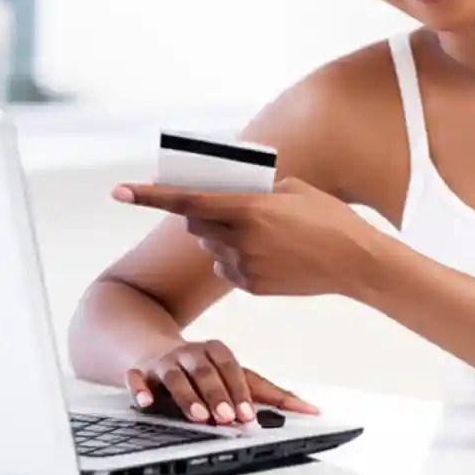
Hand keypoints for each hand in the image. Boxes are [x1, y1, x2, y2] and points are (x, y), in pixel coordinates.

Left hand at [112, 177, 383, 297]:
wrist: (356, 262)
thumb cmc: (327, 217)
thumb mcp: (291, 188)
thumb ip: (253, 188)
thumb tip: (226, 191)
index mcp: (247, 209)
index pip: (186, 200)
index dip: (148, 195)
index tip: (118, 191)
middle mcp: (239, 239)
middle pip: (194, 224)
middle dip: (199, 213)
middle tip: (225, 206)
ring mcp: (244, 266)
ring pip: (210, 247)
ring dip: (222, 236)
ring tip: (264, 233)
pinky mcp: (251, 286)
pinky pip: (227, 267)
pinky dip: (237, 257)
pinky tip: (271, 254)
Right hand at [125, 339, 319, 424]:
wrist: (151, 349)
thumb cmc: (201, 369)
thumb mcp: (234, 377)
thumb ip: (267, 393)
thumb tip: (310, 408)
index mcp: (215, 352)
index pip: (232, 367)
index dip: (240, 390)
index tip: (249, 415)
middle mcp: (190, 353)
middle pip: (205, 371)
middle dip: (217, 394)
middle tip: (227, 417)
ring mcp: (164, 361)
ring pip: (174, 375)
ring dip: (187, 396)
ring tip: (198, 416)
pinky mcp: (140, 371)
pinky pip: (136, 378)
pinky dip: (140, 389)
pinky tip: (146, 402)